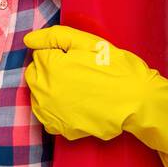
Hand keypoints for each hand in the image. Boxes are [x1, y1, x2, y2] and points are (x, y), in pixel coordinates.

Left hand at [22, 25, 159, 140]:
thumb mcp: (87, 43)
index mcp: (50, 67)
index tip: (76, 57)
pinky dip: (55, 111)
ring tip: (76, 87)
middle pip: (34, 74)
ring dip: (50, 89)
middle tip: (76, 71)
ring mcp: (51, 113)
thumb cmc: (116, 69)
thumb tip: (29, 39)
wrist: (138, 102)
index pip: (39, 54)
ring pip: (38, 96)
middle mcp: (44, 91)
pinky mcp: (61, 129)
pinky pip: (47, 117)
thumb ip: (54, 37)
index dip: (58, 53)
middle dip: (49, 70)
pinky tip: (74, 105)